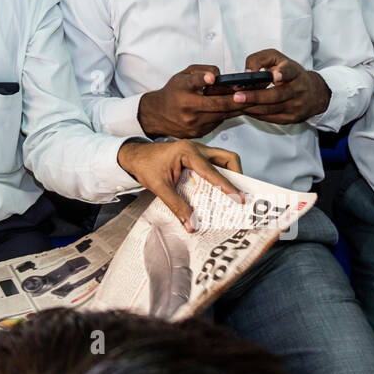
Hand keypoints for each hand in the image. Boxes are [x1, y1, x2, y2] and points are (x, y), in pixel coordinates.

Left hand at [116, 139, 242, 230]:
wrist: (134, 156)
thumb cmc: (145, 166)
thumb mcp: (159, 187)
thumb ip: (176, 205)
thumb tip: (191, 225)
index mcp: (187, 152)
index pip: (212, 171)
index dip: (227, 186)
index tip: (239, 199)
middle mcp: (196, 148)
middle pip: (227, 157)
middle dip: (237, 175)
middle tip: (238, 195)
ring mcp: (198, 150)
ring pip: (223, 159)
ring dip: (229, 175)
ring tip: (231, 195)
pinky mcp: (196, 156)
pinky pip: (215, 164)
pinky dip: (220, 176)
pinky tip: (217, 192)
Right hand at [136, 64, 244, 138]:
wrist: (156, 115)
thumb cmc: (172, 92)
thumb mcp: (181, 76)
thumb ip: (200, 72)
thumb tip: (216, 76)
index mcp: (182, 91)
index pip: (194, 83)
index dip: (202, 79)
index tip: (212, 78)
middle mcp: (188, 108)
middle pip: (218, 104)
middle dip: (239, 99)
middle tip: (256, 92)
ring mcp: (194, 123)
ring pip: (223, 115)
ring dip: (239, 108)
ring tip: (254, 100)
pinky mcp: (199, 132)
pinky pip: (218, 122)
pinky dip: (228, 115)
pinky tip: (239, 108)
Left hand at [231, 49, 329, 125]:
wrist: (314, 93)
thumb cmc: (291, 73)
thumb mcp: (277, 59)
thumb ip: (260, 59)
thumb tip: (247, 72)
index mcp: (295, 72)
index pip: (290, 71)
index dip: (283, 73)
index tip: (276, 75)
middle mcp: (298, 89)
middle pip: (276, 95)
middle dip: (255, 96)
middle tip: (237, 96)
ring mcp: (296, 105)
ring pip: (271, 109)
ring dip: (251, 107)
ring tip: (236, 103)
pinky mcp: (292, 117)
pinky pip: (270, 117)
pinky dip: (256, 114)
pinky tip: (245, 109)